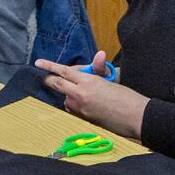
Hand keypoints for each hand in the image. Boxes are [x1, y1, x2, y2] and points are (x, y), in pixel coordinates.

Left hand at [34, 53, 149, 138]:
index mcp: (88, 81)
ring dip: (69, 94)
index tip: (38, 63)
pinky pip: (73, 110)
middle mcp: (81, 95)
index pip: (64, 71)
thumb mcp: (113, 79)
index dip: (49, 66)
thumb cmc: (127, 97)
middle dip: (49, 80)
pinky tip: (87, 104)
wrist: (136, 117)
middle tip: (44, 77)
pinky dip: (75, 105)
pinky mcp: (84, 120)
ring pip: (66, 98)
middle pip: (58, 85)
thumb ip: (100, 69)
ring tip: (84, 93)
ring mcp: (81, 109)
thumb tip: (99, 55)